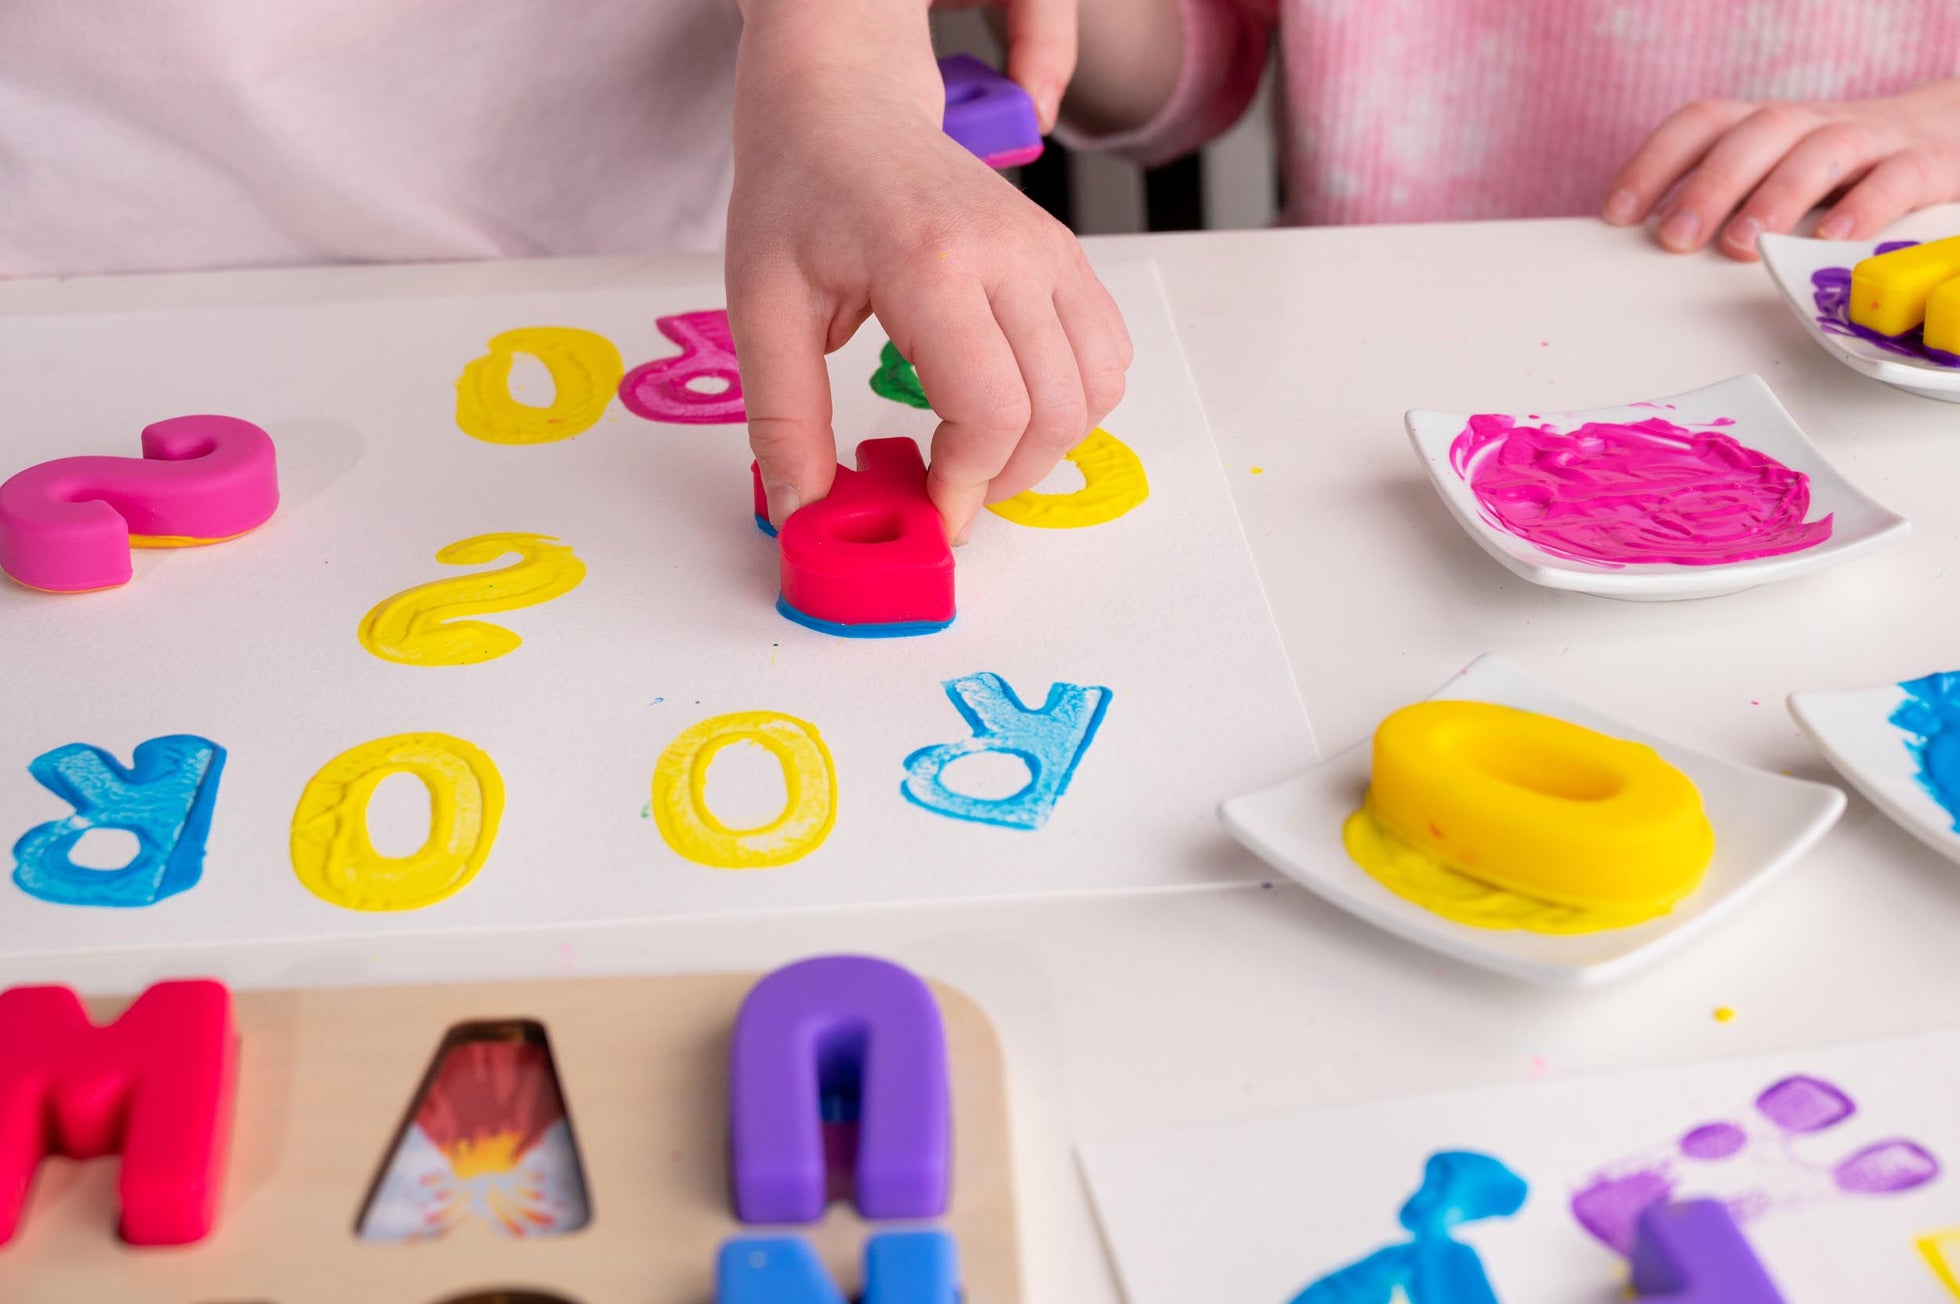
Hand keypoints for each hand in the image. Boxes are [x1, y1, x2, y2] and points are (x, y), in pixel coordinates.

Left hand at [727, 7, 1129, 542]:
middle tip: (947, 492)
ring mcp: (1049, 250)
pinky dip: (1072, 402)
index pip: (993, 411)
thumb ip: (785, 418)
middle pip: (1056, 412)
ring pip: (1097, 389)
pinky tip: (1006, 404)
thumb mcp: (761, 308)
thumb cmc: (800, 192)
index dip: (967, 485)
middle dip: (1005, 478)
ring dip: (1046, 446)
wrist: (843, 107)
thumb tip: (806, 510)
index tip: (930, 514)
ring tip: (976, 452)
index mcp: (930, 262)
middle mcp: (1010, 251)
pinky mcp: (1066, 255)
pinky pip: (1107, 354)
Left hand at [1602, 78, 1959, 259]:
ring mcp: (1871, 139)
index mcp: (1767, 126)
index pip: (1702, 123)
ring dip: (1776, 195)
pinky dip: (1865, 206)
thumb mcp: (1776, 175)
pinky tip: (1831, 239)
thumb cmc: (1840, 171)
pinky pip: (1897, 176)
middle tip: (1675, 239)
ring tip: (1741, 244)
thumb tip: (1653, 241)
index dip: (1655, 163)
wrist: (1948, 135)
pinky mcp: (1925, 164)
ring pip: (1821, 150)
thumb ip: (1724, 200)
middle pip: (1757, 132)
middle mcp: (1812, 123)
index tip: (1618, 216)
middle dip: (1710, 184)